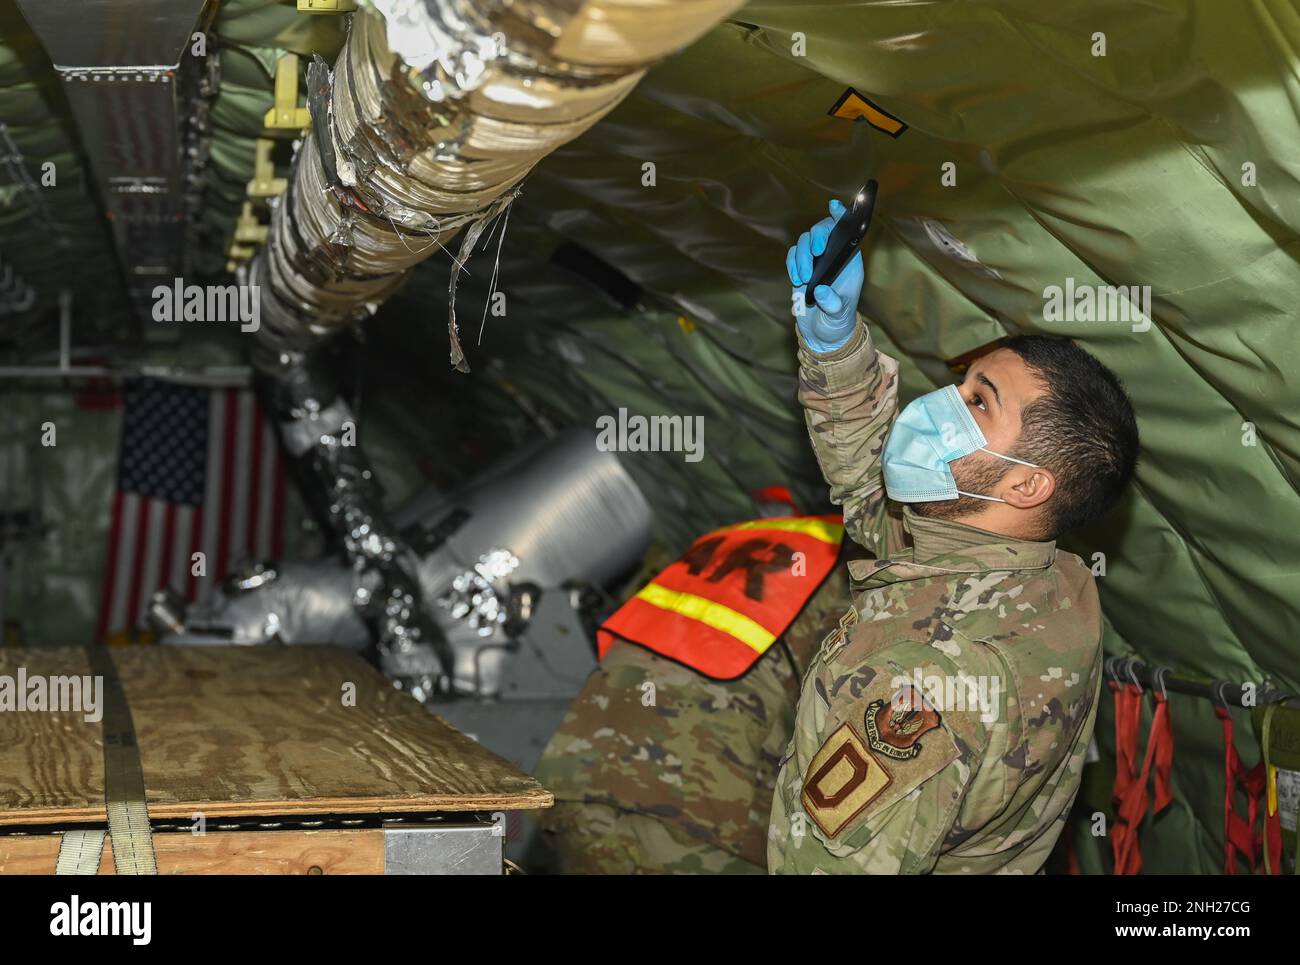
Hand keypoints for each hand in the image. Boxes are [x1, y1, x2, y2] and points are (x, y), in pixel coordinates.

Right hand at [786, 198, 863, 351]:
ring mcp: (815, 262)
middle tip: (815, 254)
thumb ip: (832, 304)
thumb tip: (819, 292)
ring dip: (801, 257)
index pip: (847, 231)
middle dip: (816, 238)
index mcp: (849, 261)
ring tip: (803, 279)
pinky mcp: (800, 269)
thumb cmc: (837, 321)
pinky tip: (796, 280)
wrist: (823, 333)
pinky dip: (792, 264)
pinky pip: (793, 256)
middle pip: (822, 231)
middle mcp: (832, 256)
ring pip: (805, 242)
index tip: (834, 207)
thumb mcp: (839, 315)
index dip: (842, 216)